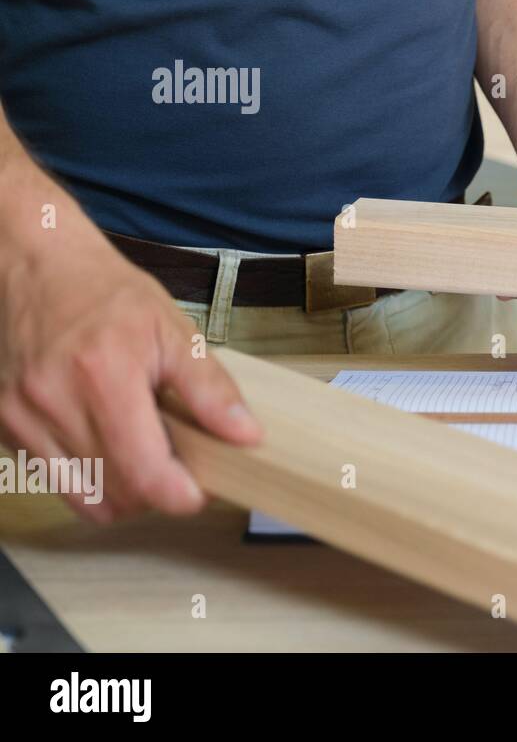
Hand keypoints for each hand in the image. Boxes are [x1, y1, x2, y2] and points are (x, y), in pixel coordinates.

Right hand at [0, 232, 260, 521]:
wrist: (37, 267)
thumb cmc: (106, 294)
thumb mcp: (172, 329)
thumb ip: (210, 387)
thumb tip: (246, 435)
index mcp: (103, 376)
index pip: (144, 473)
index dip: (180, 496)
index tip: (200, 491)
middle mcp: (54, 402)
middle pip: (117, 491)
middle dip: (157, 494)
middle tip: (181, 468)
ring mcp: (21, 417)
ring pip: (84, 495)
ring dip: (122, 492)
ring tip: (145, 457)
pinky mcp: (4, 425)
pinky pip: (54, 479)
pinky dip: (88, 479)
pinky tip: (109, 448)